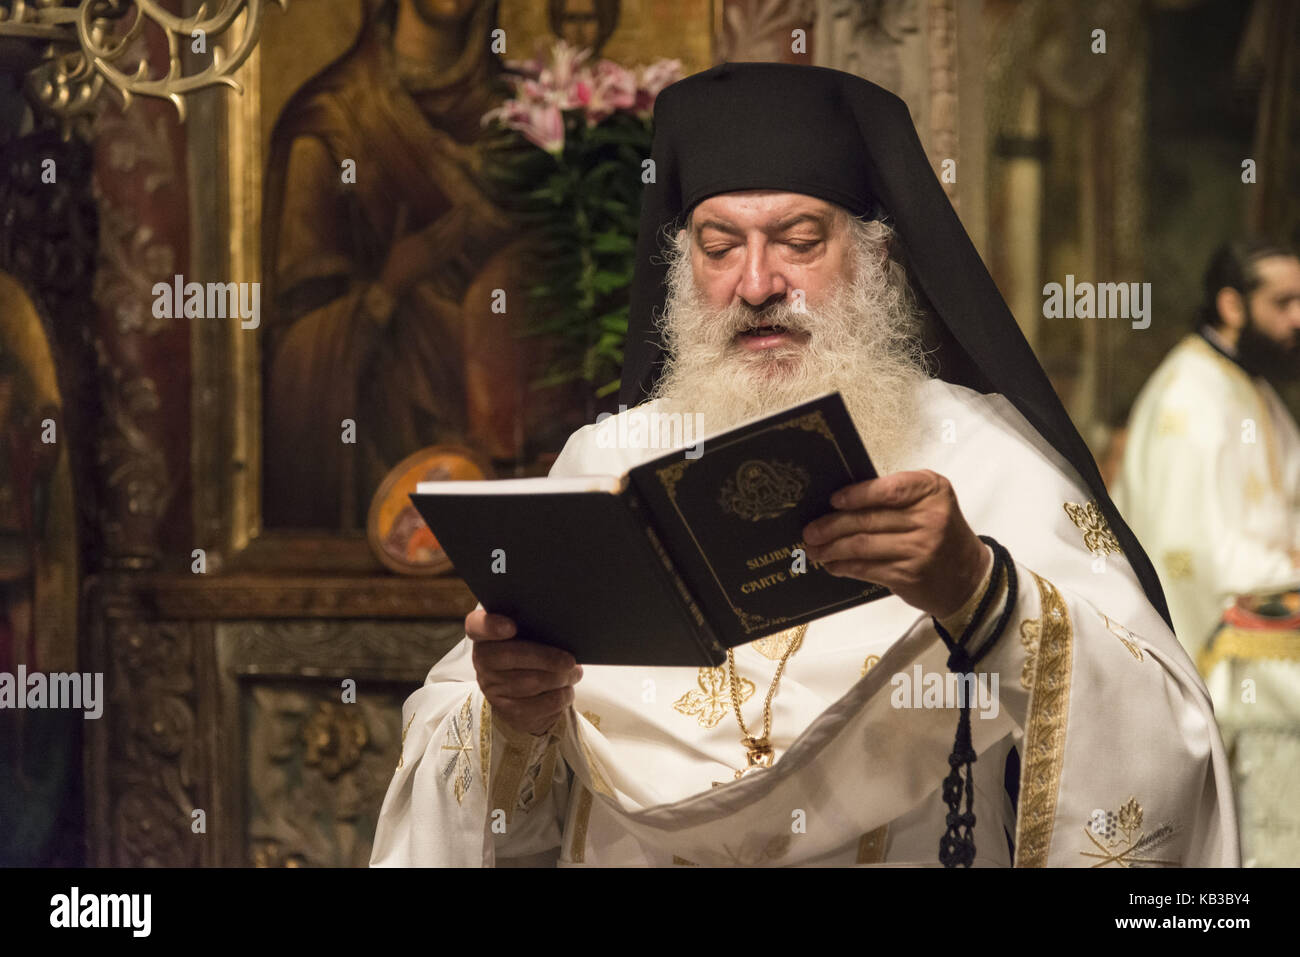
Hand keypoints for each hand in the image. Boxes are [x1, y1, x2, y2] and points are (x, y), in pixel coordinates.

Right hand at [378, 205, 474, 298]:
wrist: (398, 278)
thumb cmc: (396, 257)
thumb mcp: (398, 236)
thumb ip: (403, 219)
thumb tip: (403, 203)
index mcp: (423, 238)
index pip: (442, 223)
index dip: (452, 214)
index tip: (460, 206)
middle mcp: (432, 247)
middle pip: (451, 229)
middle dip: (460, 218)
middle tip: (468, 208)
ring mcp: (438, 256)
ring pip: (454, 240)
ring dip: (462, 229)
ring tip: (467, 218)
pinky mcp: (440, 265)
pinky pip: (453, 252)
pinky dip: (459, 243)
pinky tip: (463, 235)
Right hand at [466, 608, 582, 735]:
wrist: (527, 691)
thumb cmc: (532, 651)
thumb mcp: (530, 635)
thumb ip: (536, 626)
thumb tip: (562, 629)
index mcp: (485, 635)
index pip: (476, 625)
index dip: (491, 625)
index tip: (511, 626)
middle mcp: (482, 660)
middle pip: (511, 656)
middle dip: (546, 658)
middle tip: (570, 660)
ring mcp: (492, 687)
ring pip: (528, 682)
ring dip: (558, 678)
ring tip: (574, 673)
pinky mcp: (506, 710)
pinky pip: (536, 706)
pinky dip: (558, 697)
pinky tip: (567, 690)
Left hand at [802, 470, 987, 618]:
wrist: (969, 576)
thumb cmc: (940, 532)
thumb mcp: (928, 503)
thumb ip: (895, 497)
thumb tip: (841, 502)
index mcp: (932, 490)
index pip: (888, 489)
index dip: (857, 495)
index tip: (833, 500)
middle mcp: (930, 518)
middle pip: (869, 519)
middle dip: (832, 526)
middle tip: (810, 531)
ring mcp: (920, 549)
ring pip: (863, 545)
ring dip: (832, 548)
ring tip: (814, 549)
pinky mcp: (909, 575)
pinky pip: (868, 568)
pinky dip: (845, 566)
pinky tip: (833, 564)